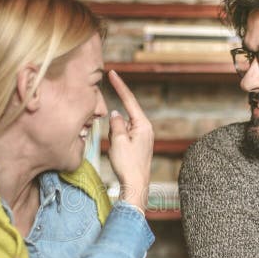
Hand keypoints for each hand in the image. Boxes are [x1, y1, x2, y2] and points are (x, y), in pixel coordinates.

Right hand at [107, 70, 153, 212]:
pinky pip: (124, 135)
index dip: (120, 86)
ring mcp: (143, 137)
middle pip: (125, 114)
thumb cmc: (128, 164)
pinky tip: (119, 152)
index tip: (113, 73)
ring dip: (115, 133)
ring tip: (118, 150)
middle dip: (115, 120)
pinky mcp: (139, 145)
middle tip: (115, 137)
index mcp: (143, 124)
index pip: (129, 100)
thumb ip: (116, 124)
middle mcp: (146, 128)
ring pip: (123, 126)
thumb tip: (115, 114)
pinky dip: (117, 139)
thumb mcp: (118, 141)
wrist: (136, 185)